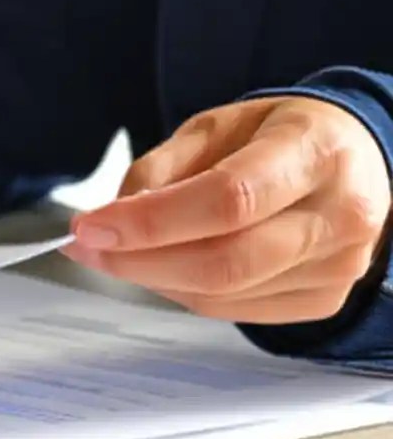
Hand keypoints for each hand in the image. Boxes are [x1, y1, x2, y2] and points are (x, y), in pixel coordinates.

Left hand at [62, 96, 391, 323]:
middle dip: (138, 260)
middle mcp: (341, 212)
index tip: (90, 227)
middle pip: (224, 261)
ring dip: (154, 278)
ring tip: (122, 252)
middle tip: (87, 248)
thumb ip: (159, 170)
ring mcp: (339, 265)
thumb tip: (112, 220)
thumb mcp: (214, 128)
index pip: (229, 199)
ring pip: (222, 294)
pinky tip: (166, 266)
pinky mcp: (324, 300)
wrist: (352, 161)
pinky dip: (184, 293)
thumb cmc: (275, 139)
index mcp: (315, 151)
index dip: (149, 222)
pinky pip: (233, 311)